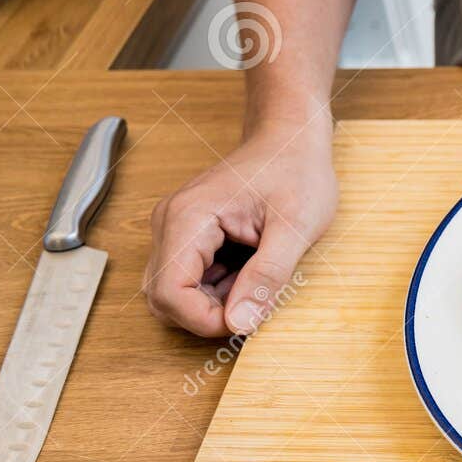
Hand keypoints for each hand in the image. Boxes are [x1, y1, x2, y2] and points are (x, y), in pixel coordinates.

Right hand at [145, 122, 335, 336]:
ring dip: (215, 302)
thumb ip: (267, 277)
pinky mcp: (189, 235)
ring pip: (176, 292)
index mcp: (189, 217)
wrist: (291, 137)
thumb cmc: (296, 169)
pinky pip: (191, 279)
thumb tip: (240, 324)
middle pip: (164, 298)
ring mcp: (176, 229)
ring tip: (259, 278)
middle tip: (257, 302)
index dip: (205, 319)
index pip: (169, 293)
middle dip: (209, 314)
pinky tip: (253, 269)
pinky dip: (220, 288)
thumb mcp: (296, 227)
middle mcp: (170, 223)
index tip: (248, 319)